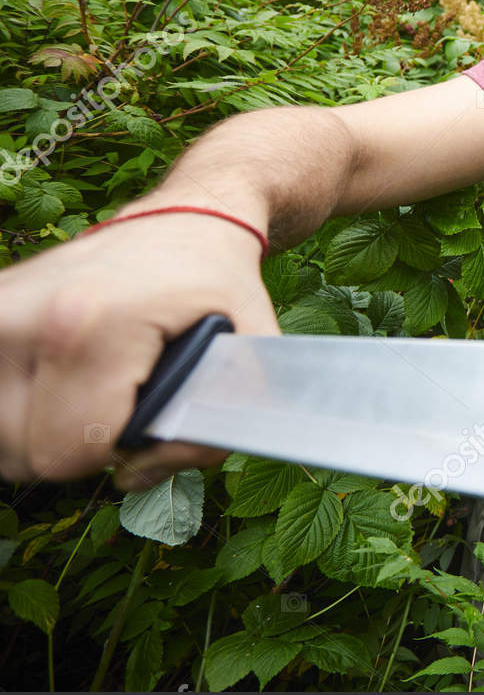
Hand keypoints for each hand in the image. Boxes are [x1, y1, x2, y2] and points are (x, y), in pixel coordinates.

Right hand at [0, 211, 278, 489]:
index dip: (116, 454)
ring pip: (0, 434)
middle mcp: (20, 317)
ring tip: (95, 392)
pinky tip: (64, 382)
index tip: (149, 423)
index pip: (66, 451)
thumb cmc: (216, 284)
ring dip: (45, 431)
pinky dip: (24, 407)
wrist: (184, 220)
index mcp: (86, 326)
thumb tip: (135, 474)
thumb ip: (212, 428)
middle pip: (24, 452)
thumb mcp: (247, 349)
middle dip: (79, 447)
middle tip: (122, 406)